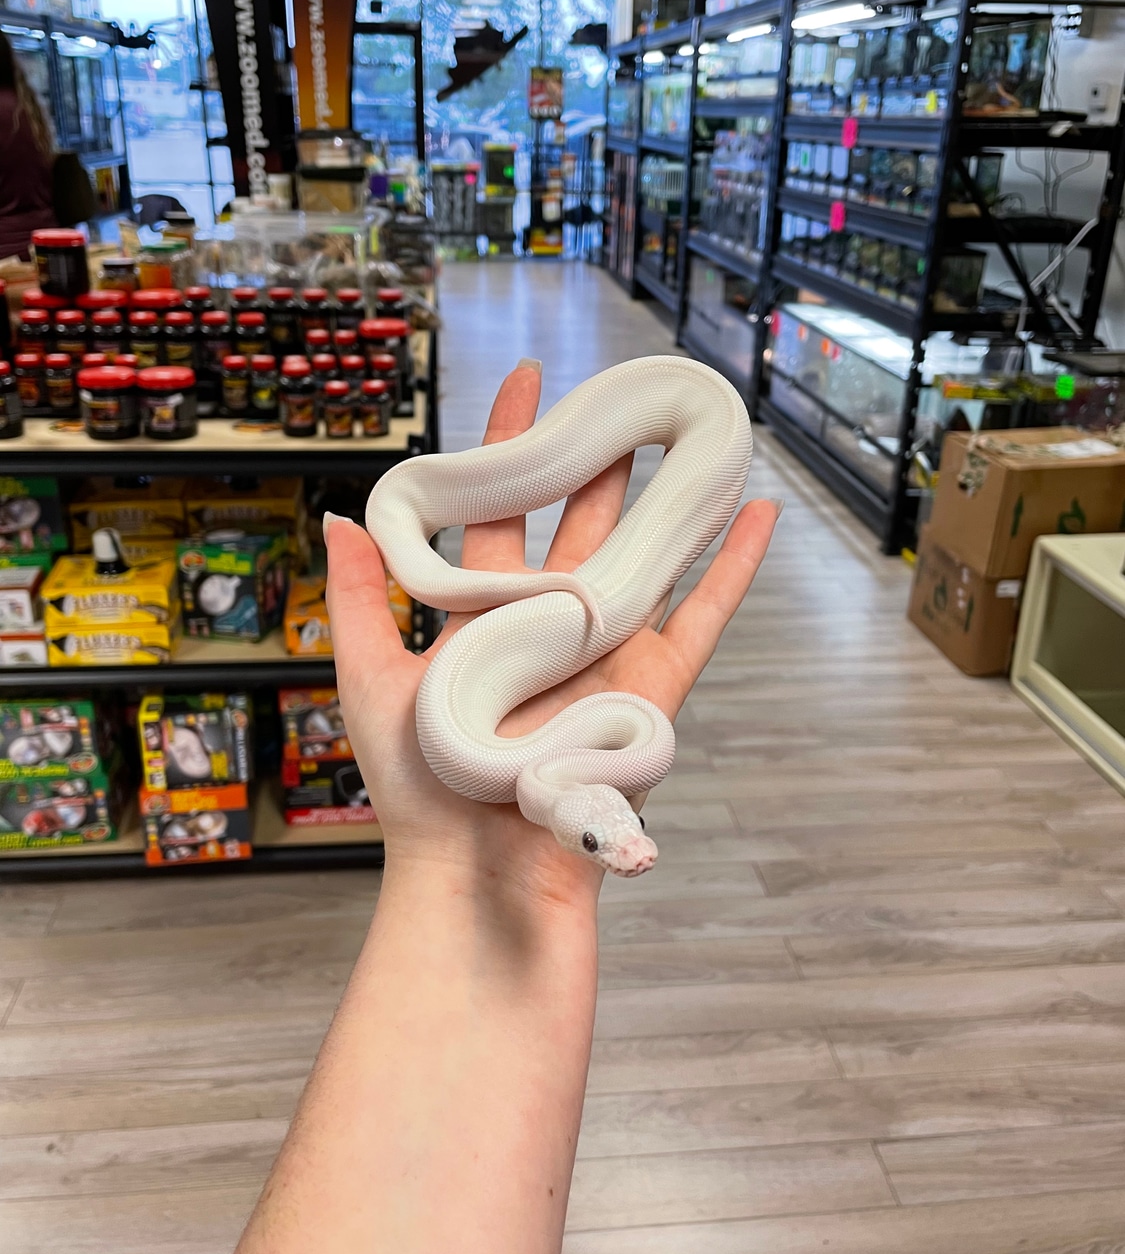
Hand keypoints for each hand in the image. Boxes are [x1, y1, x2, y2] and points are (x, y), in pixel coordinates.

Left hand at [324, 360, 778, 905]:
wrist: (478, 872)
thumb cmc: (419, 789)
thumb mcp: (371, 680)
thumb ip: (359, 598)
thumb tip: (343, 516)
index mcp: (487, 613)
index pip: (502, 507)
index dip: (512, 445)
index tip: (528, 381)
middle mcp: (552, 620)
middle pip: (582, 516)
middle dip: (598, 455)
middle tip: (617, 395)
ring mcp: (607, 646)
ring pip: (647, 551)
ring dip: (671, 492)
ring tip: (692, 430)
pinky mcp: (655, 682)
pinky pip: (704, 614)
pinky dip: (734, 565)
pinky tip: (756, 512)